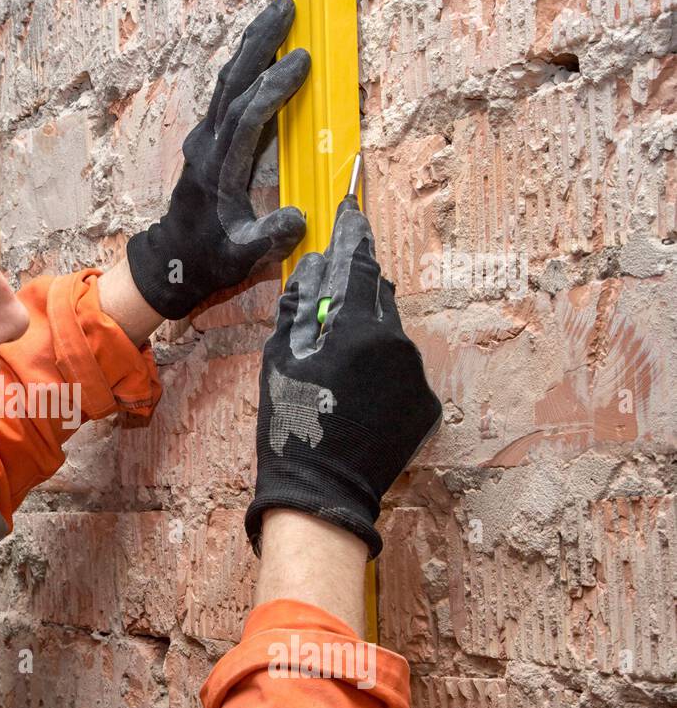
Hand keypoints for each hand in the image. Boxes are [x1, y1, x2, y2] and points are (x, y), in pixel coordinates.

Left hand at [125, 0, 309, 320]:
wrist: (173, 259)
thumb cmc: (211, 258)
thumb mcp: (243, 257)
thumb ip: (270, 238)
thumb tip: (298, 218)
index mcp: (218, 170)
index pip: (246, 119)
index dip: (272, 88)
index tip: (300, 61)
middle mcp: (208, 146)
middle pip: (234, 85)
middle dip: (259, 45)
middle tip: (286, 9)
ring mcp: (205, 139)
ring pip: (229, 83)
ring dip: (252, 46)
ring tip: (277, 13)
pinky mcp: (208, 138)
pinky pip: (228, 94)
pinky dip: (247, 65)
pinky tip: (262, 46)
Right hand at [245, 200, 442, 558]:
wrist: (322, 493)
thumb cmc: (292, 424)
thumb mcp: (280, 359)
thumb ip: (298, 307)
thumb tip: (311, 268)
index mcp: (360, 327)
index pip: (360, 264)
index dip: (352, 237)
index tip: (351, 213)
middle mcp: (400, 344)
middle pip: (378, 300)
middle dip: (355, 298)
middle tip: (327, 315)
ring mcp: (418, 377)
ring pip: (392, 339)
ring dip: (368, 341)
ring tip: (338, 372)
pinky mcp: (427, 406)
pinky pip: (403, 374)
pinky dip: (383, 375)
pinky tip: (358, 398)